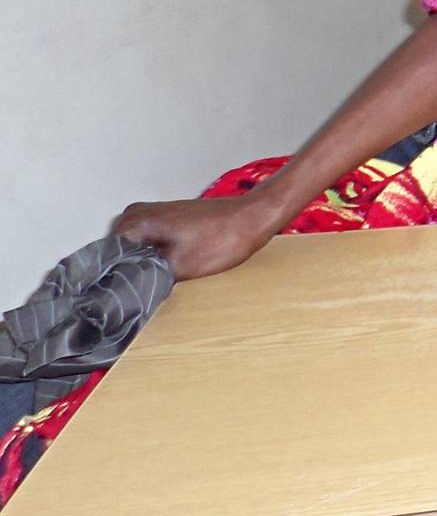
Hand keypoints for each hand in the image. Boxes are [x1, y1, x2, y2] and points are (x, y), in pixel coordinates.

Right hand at [115, 194, 278, 280]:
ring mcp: (151, 214)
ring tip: (154, 285)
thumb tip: (124, 295)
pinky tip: (164, 274)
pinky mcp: (167, 219)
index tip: (118, 301)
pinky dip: (153, 258)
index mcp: (132, 222)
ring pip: (134, 250)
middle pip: (118, 254)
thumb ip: (144, 280)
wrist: (253, 218)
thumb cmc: (221, 240)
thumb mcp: (177, 269)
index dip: (111, 282)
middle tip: (140, 295)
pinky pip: (149, 243)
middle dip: (127, 274)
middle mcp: (135, 213)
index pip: (104, 260)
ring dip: (141, 267)